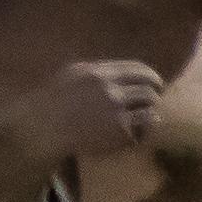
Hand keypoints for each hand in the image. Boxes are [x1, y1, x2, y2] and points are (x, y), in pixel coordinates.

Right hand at [37, 59, 165, 159]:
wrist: (45, 129)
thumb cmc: (53, 102)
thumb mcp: (72, 74)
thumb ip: (97, 71)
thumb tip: (120, 71)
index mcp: (99, 72)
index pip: (138, 69)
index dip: (151, 76)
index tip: (155, 83)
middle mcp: (110, 88)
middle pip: (149, 88)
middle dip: (155, 94)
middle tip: (155, 101)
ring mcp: (117, 110)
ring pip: (150, 107)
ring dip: (151, 111)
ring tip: (147, 116)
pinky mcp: (120, 131)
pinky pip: (144, 128)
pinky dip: (146, 129)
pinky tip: (140, 132)